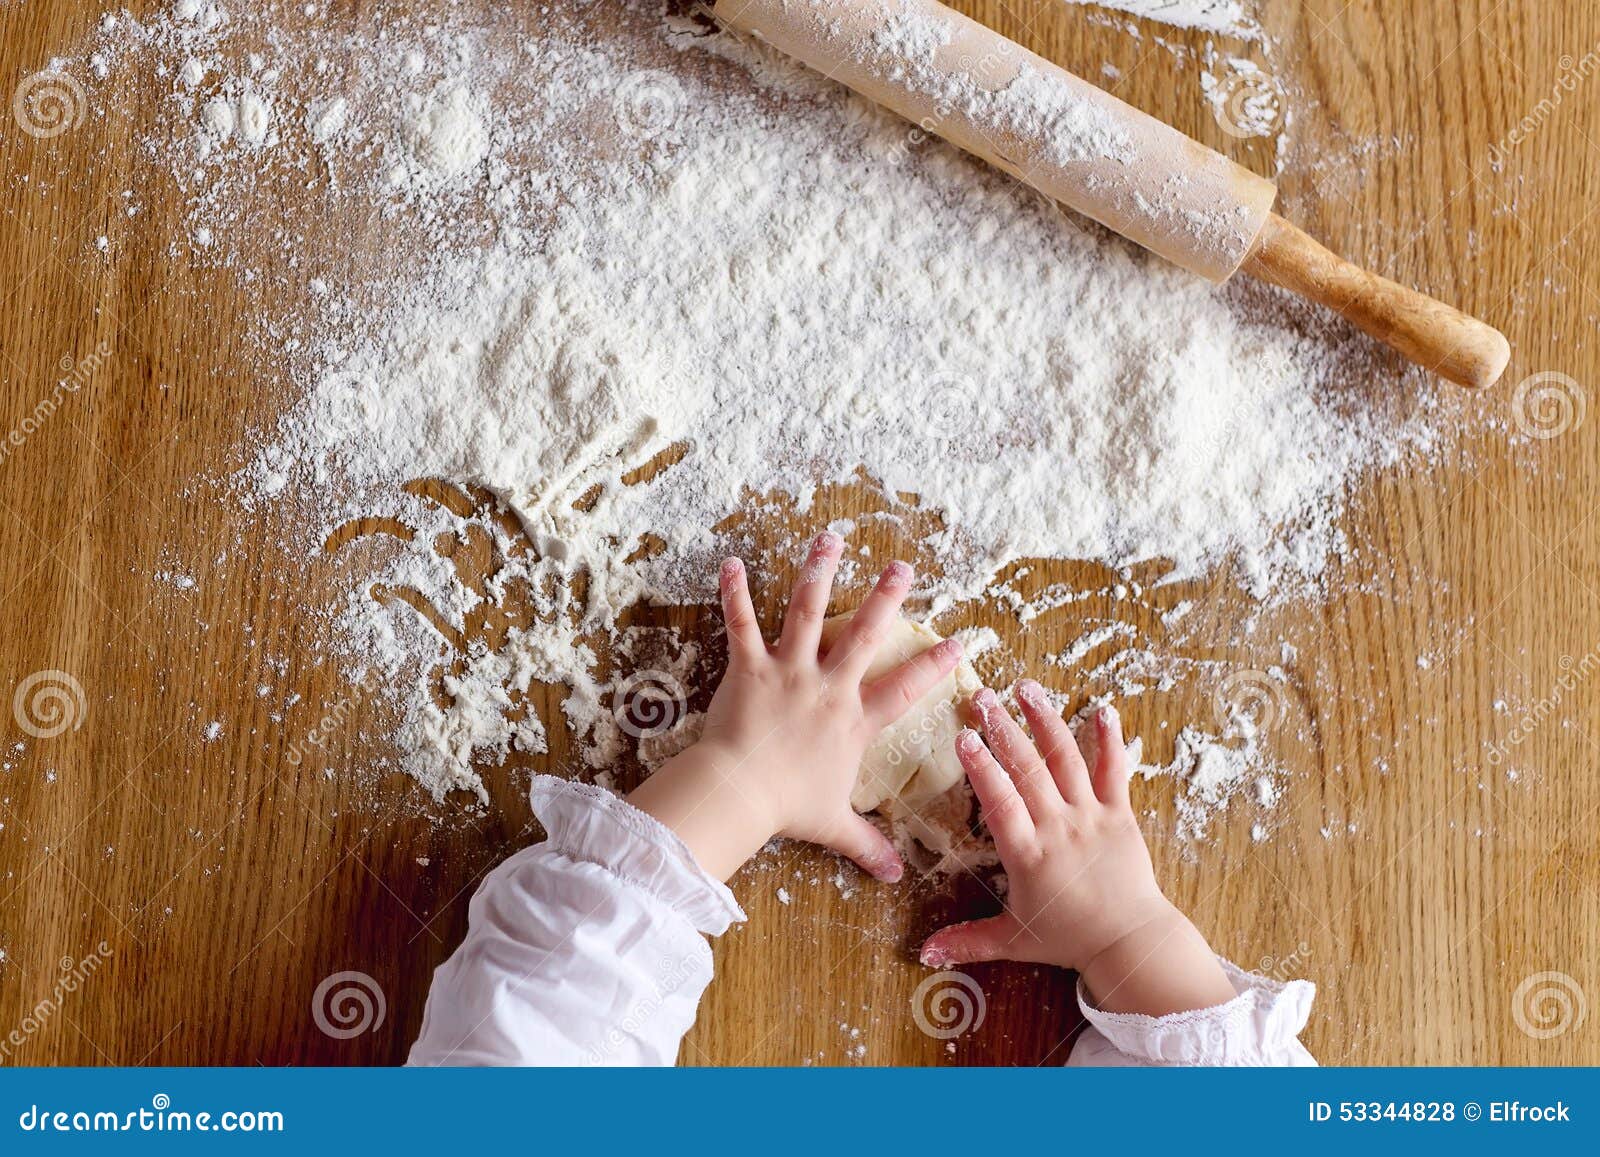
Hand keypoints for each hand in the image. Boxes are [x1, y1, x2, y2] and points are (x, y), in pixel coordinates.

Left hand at [626, 531, 962, 881]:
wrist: (742, 794)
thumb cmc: (787, 808)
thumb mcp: (834, 826)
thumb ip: (866, 845)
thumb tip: (896, 875)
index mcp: (853, 722)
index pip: (903, 691)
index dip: (933, 667)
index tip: (957, 643)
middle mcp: (828, 688)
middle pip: (863, 635)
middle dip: (885, 597)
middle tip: (902, 566)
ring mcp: (789, 672)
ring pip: (807, 612)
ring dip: (819, 572)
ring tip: (830, 537)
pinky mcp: (750, 667)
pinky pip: (742, 623)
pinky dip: (734, 592)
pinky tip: (732, 561)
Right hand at [919, 682, 1236, 1016]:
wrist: (1130, 941)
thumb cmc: (1069, 939)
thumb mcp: (1012, 940)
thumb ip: (967, 941)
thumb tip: (923, 954)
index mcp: (1028, 855)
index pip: (1000, 803)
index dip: (982, 769)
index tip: (963, 737)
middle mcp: (1058, 829)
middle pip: (1028, 770)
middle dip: (1002, 729)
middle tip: (982, 697)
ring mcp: (1090, 818)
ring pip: (1066, 760)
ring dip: (1045, 721)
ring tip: (1026, 688)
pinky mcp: (1119, 814)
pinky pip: (1114, 771)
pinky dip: (1110, 740)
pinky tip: (1104, 709)